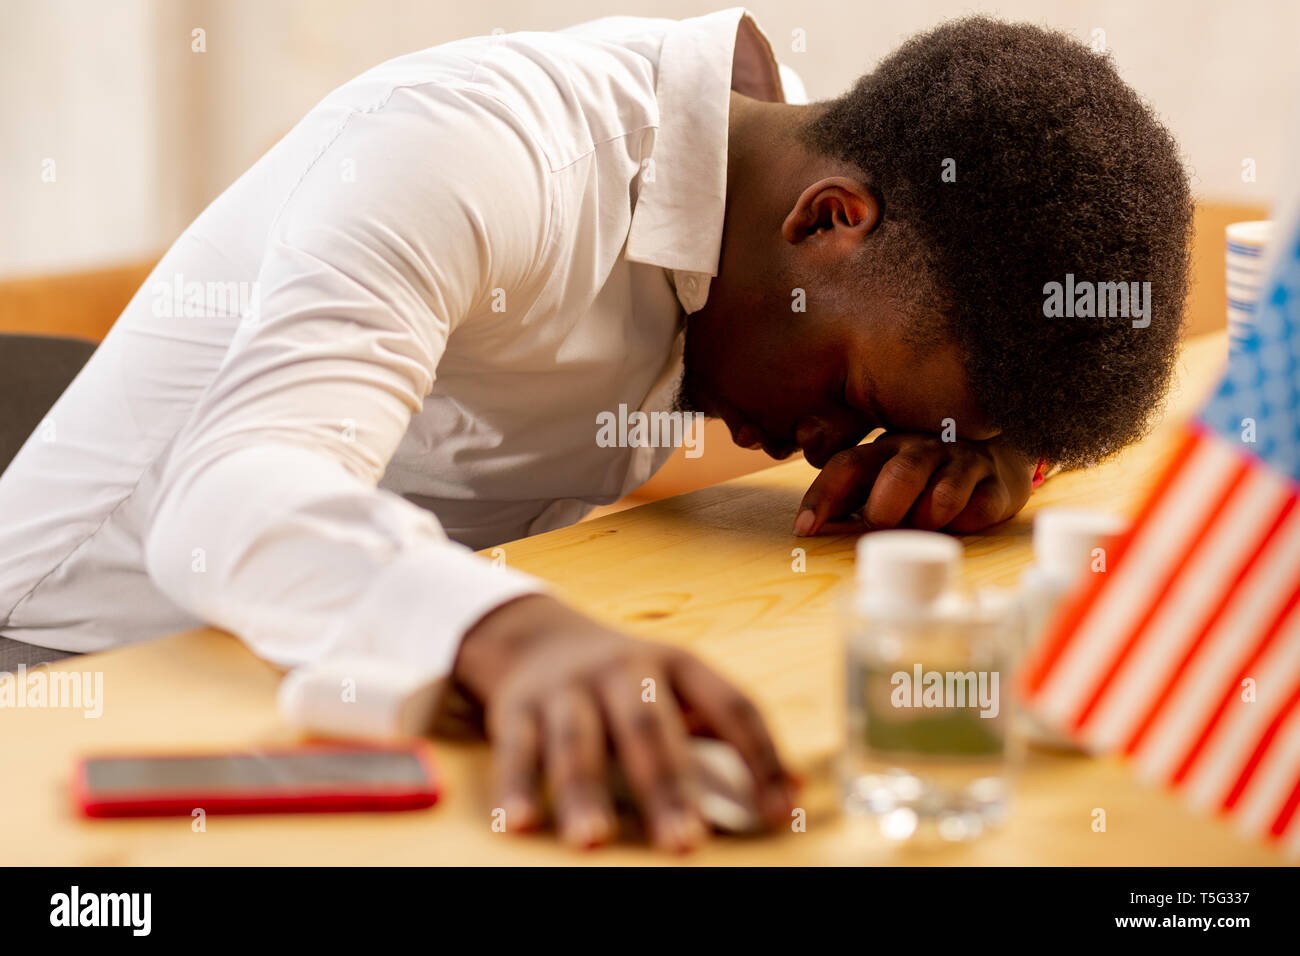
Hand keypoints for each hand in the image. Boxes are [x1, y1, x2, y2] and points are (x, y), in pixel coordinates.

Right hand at [452, 593, 795, 850]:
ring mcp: (568, 686)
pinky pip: (517, 749)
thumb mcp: (682, 686)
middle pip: (648, 727)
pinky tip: (519, 823)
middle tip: (683, 842)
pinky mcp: (519, 706)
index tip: (777, 813)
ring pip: (577, 740)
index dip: (760, 757)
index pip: (731, 705)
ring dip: (583, 791)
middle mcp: (623, 667)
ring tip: (593, 841)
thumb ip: (732, 734)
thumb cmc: (627, 678)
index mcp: (678, 663)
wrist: (538, 637)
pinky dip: (515, 787)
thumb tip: (793, 793)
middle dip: (665, 786)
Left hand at [793, 432, 1035, 535]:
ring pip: (941, 497)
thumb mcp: (885, 474)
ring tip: (925, 525)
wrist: (998, 454)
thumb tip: (808, 524)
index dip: (824, 496)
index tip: (805, 527)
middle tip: (882, 527)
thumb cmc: (928, 472)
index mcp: (887, 449)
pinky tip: (961, 521)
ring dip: (926, 521)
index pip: (848, 465)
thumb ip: (851, 494)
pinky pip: (977, 510)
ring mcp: (962, 464)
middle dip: (884, 511)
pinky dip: (964, 524)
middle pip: (898, 476)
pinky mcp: (997, 485)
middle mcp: (923, 450)